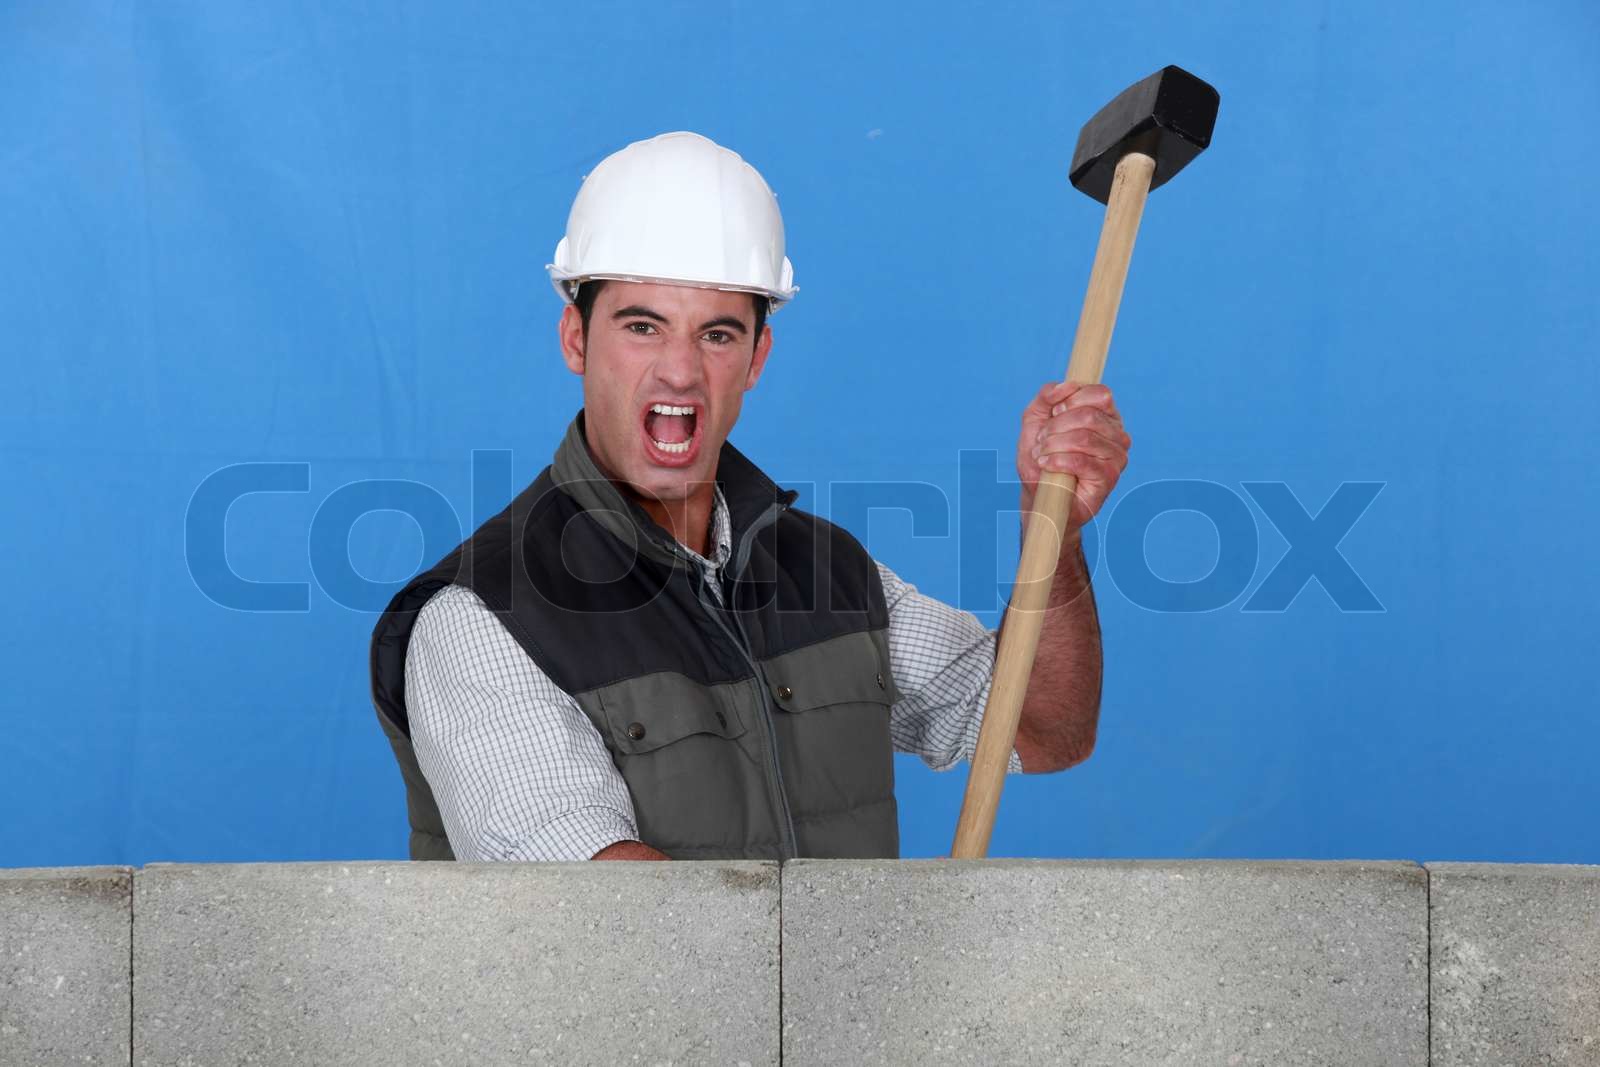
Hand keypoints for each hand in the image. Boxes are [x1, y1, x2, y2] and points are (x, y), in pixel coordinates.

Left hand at [1016, 381, 1130, 532]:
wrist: (1039, 496)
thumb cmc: (1040, 457)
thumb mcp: (1035, 420)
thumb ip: (1046, 396)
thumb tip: (1066, 384)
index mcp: (1105, 416)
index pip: (1100, 394)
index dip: (1072, 400)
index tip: (1053, 413)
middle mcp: (1117, 435)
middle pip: (1089, 416)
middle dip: (1056, 426)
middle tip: (1041, 440)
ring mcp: (1117, 457)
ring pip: (1084, 437)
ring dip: (1053, 445)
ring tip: (1041, 455)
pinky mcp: (1109, 478)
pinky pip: (1081, 461)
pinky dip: (1056, 461)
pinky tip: (1046, 465)